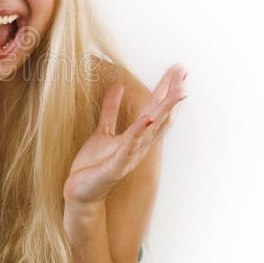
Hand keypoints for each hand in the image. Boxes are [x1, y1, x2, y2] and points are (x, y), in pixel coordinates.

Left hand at [63, 64, 187, 208]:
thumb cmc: (93, 165)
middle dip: (171, 93)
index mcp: (137, 137)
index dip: (166, 89)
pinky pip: (129, 147)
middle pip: (159, 115)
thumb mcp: (103, 131)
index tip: (178, 70)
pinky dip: (139, 133)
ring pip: (151, 129)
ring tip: (178, 91)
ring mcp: (129, 156)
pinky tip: (148, 119)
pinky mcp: (115, 166)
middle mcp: (138, 145)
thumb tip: (117, 85)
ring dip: (164, 109)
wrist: (80, 193)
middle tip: (183, 72)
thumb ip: (111, 110)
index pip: (155, 108)